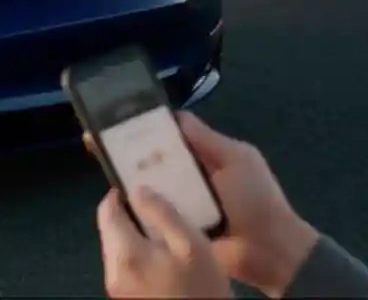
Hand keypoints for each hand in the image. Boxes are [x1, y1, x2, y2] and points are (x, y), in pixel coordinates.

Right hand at [84, 113, 318, 297]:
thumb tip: (176, 116)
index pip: (171, 136)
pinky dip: (138, 206)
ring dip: (131, 179)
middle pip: (154, 160)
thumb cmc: (256, 200)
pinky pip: (152, 213)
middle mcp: (190, 177)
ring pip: (150, 186)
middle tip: (100, 142)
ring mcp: (182, 203)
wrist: (268, 251)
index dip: (148, 127)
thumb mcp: (238, 159)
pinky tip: (119, 197)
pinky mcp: (175, 227)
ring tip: (104, 164)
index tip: (121, 118)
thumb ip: (208, 139)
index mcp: (205, 157)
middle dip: (130, 152)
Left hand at [96, 185, 233, 298]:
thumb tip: (139, 190)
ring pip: (116, 248)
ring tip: (163, 233)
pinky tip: (161, 257)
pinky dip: (137, 254)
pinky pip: (124, 266)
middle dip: (127, 215)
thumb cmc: (201, 289)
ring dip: (133, 235)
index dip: (119, 193)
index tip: (138, 185)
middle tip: (156, 209)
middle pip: (109, 229)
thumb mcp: (191, 245)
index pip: (106, 211)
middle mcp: (112, 272)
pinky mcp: (124, 298)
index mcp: (125, 253)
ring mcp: (116, 288)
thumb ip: (163, 213)